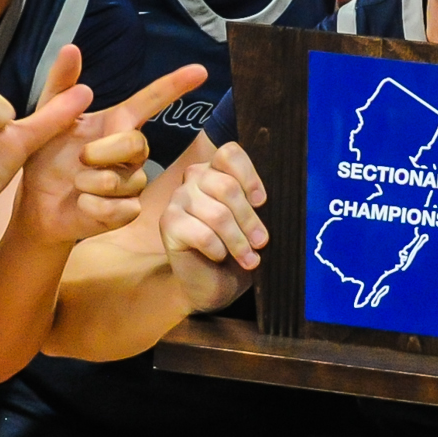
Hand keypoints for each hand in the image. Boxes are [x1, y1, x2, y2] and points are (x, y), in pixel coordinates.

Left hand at [12, 57, 209, 244]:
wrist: (36, 206)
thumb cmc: (45, 158)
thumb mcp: (47, 118)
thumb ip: (61, 85)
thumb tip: (71, 47)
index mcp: (116, 124)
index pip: (151, 100)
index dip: (175, 84)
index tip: (200, 70)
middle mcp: (130, 152)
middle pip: (137, 144)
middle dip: (105, 150)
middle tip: (80, 157)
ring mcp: (132, 183)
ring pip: (127, 180)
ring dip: (92, 182)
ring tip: (75, 184)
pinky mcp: (126, 212)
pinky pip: (121, 209)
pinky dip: (93, 206)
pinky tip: (81, 204)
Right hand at [160, 142, 267, 312]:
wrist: (209, 283)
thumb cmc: (234, 248)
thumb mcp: (250, 223)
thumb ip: (255, 206)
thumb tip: (269, 203)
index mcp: (216, 170)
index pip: (230, 154)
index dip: (249, 176)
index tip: (261, 202)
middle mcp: (194, 178)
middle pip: (227, 187)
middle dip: (249, 219)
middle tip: (261, 241)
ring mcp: (178, 199)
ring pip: (217, 214)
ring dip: (238, 241)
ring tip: (249, 259)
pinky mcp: (168, 223)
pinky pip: (201, 234)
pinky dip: (217, 249)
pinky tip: (220, 256)